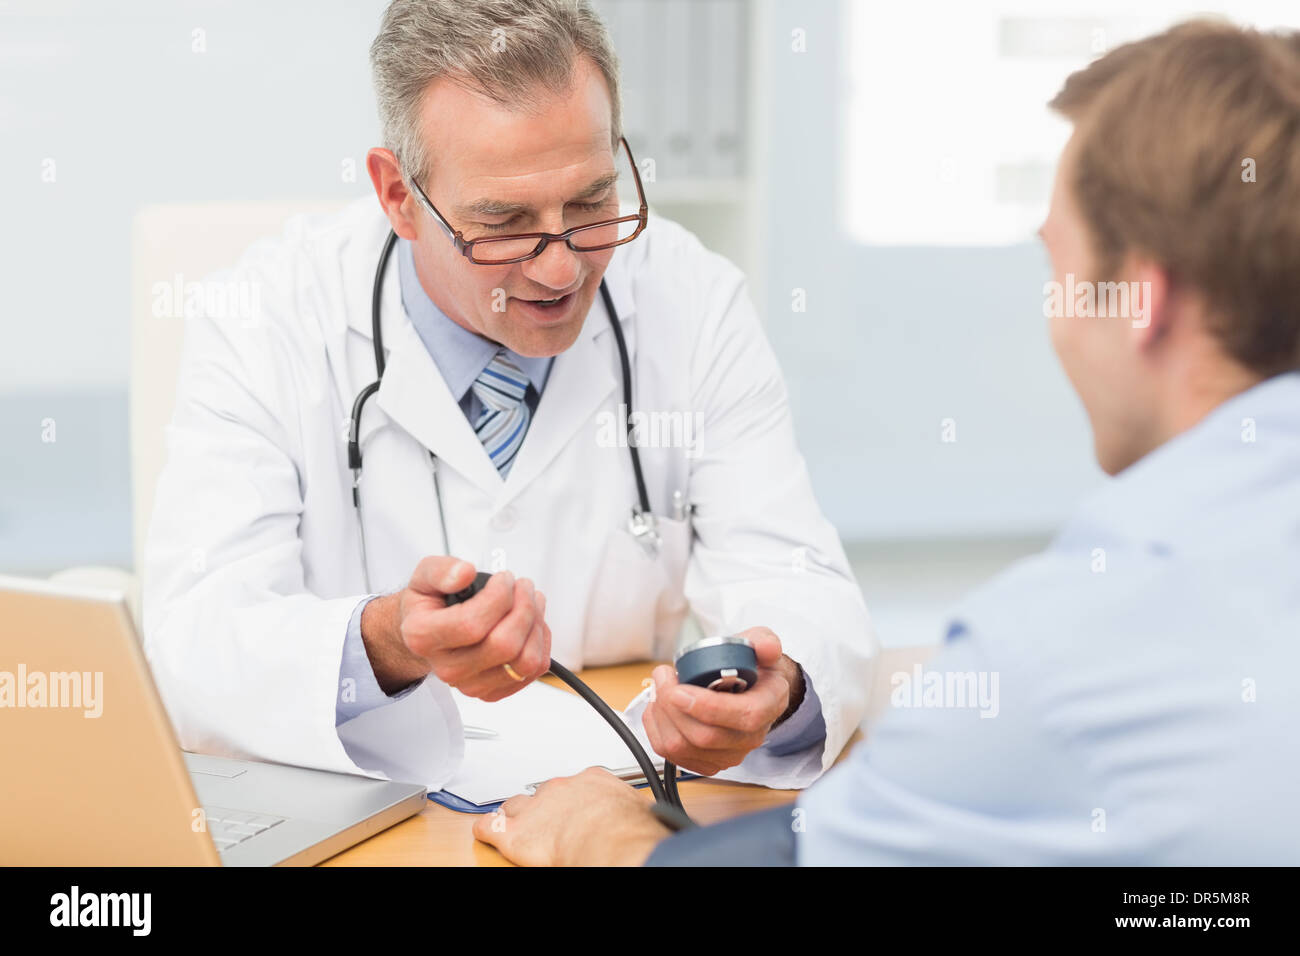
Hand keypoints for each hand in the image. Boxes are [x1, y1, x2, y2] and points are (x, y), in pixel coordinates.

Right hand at [360, 557, 550, 700]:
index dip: (498, 596)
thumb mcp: (425, 576)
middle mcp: (447, 668)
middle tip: (523, 585)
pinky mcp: (494, 691)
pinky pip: (534, 670)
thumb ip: (441, 571)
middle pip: (503, 645)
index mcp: (424, 637)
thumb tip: (465, 573)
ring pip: (524, 661)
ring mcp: (471, 684)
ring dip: (536, 624)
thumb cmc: (431, 604)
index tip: (504, 578)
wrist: (428, 635)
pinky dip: (540, 642)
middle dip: (524, 608)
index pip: (472, 624)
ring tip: (531, 601)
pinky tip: (530, 623)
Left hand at [472, 767, 670, 865]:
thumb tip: (648, 819)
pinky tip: (485, 832)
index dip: (575, 798)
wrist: (608, 838)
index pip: (578, 784)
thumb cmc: (627, 827)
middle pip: (544, 792)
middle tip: (550, 820)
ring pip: (515, 805)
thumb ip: (630, 808)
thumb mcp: (637, 809)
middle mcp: (560, 788)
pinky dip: (486, 829)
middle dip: (545, 805)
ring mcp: (535, 809)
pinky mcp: (514, 833)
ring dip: (515, 814)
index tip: (579, 806)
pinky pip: (489, 825)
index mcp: (591, 780)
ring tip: (515, 822)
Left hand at [642, 627, 803, 775]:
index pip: (745, 717)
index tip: (680, 689)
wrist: (749, 691)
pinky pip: (671, 754)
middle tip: (663, 677)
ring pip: (682, 747)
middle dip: (672, 705)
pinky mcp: (706, 763)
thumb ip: (763, 641)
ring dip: (661, 715)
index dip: (709, 706)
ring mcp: (728, 754)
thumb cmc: (751, 668)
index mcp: (768, 705)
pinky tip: (660, 707)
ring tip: (660, 688)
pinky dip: (656, 728)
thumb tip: (767, 648)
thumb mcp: (761, 645)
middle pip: (705, 736)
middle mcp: (750, 737)